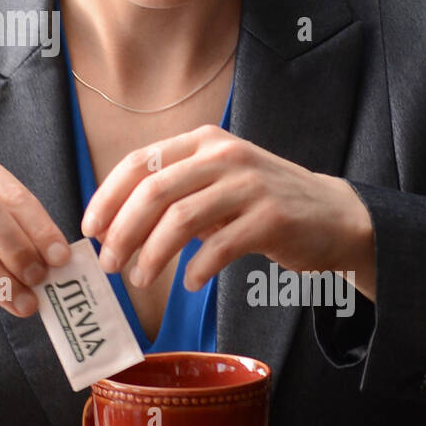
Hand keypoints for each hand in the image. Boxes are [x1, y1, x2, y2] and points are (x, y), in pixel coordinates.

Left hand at [80, 125, 375, 299]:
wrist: (334, 215)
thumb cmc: (261, 203)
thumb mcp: (215, 183)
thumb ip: (172, 194)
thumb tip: (113, 226)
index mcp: (202, 142)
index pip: (140, 162)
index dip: (108, 196)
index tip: (90, 230)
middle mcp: (224, 155)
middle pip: (154, 190)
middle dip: (123, 230)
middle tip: (109, 263)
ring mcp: (249, 184)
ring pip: (181, 218)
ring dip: (152, 254)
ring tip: (140, 278)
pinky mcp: (272, 218)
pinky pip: (220, 246)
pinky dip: (197, 268)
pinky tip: (190, 283)